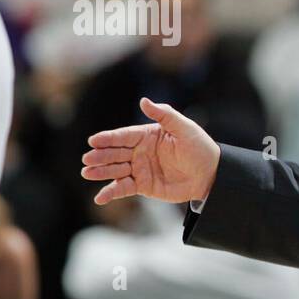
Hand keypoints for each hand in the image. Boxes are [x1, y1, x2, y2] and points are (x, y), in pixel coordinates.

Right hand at [80, 98, 220, 205]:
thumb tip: (143, 100)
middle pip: (115, 153)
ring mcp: (140, 169)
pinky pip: (124, 188)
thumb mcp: (184, 128)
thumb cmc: (199, 147)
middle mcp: (139, 151)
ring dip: (101, 172)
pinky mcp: (143, 185)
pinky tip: (99, 197)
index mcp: (146, 135)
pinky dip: (111, 192)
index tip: (93, 140)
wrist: (211, 174)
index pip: (123, 136)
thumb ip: (164, 114)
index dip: (108, 138)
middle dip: (100, 155)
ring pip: (116, 170)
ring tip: (88, 173)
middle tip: (88, 159)